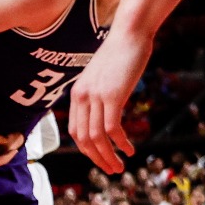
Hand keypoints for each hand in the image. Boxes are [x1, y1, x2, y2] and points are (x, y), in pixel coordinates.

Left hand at [70, 29, 153, 173]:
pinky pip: (112, 128)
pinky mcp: (112, 95)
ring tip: (120, 167)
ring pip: (97, 137)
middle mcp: (82, 97)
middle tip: (111, 170)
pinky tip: (130, 150)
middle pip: (83, 138)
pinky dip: (120, 143)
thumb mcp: (103, 77)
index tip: (100, 158)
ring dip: (108, 156)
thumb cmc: (120, 54)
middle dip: (96, 158)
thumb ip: (100, 94)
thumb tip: (107, 110)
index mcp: (77, 94)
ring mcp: (95, 96)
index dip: (87, 149)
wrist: (129, 34)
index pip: (75, 130)